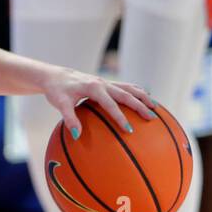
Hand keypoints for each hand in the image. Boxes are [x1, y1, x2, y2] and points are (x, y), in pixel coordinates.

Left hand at [40, 67, 156, 135]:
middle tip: (151, 118)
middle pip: (127, 94)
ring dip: (143, 97)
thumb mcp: (60, 104)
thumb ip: (69, 118)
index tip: (129, 129)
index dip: (120, 117)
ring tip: (156, 108)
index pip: (110, 104)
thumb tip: (77, 135)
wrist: (55, 76)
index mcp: (93, 88)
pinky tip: (146, 98)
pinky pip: (126, 87)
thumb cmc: (56, 91)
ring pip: (130, 88)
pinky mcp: (107, 83)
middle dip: (140, 106)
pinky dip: (137, 92)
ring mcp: (106, 82)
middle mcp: (103, 83)